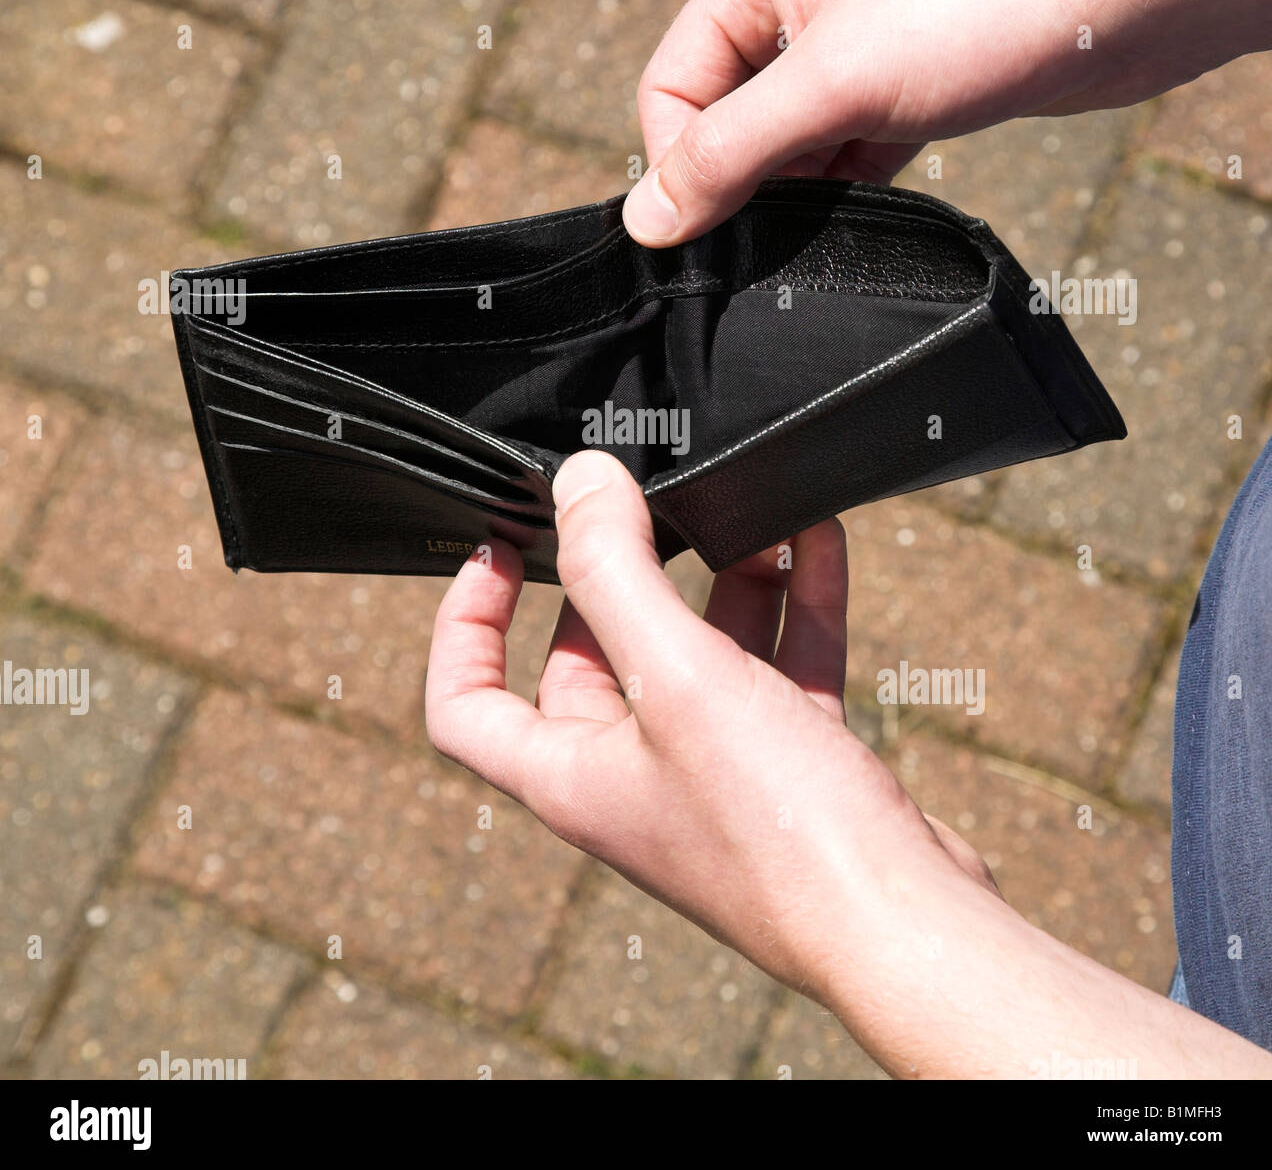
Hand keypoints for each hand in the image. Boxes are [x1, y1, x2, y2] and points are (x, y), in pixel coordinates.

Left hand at [425, 450, 995, 1008]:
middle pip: (595, 663)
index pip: (468, 704)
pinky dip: (791, 606)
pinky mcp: (791, 770)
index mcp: (572, 776)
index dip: (464, 625)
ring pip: (698, 657)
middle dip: (623, 579)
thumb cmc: (781, 834)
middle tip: (645, 511)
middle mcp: (632, 780)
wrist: (905, 926)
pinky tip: (815, 544)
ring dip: (723, 583)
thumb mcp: (678, 678)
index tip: (496, 553)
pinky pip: (780, 668)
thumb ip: (618, 572)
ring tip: (752, 517)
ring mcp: (714, 777)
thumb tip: (578, 483)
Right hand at [623, 0, 1271, 245]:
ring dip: (798, 183)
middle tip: (768, 226)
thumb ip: (730, 154)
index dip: (677, 161)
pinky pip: (844, 145)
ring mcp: (856, 40)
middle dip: (742, 175)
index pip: (672, 82)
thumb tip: (648, 219)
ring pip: (788, 136)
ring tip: (833, 205)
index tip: (699, 228)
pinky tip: (865, 202)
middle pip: (725, 113)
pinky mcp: (904, 80)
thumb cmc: (984, 2)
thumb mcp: (831, 86)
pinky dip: (845, 182)